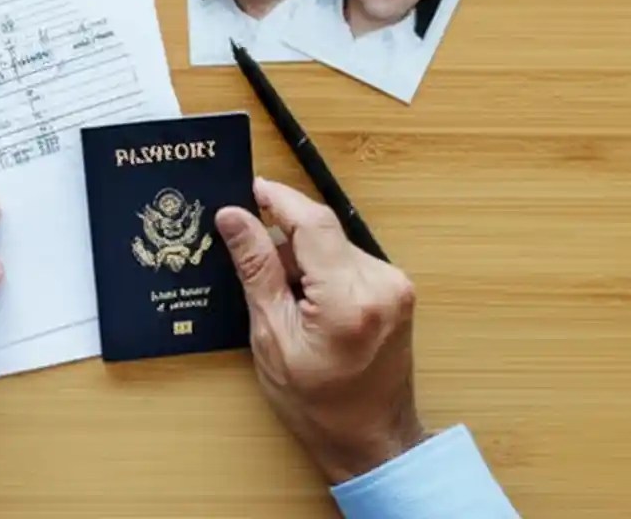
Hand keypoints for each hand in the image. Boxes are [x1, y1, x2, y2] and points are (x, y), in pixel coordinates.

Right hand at [215, 178, 424, 484]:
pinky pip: (348, 261)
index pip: (313, 222)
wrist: (372, 439)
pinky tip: (307, 305)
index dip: (277, 199)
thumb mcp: (272, 338)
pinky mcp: (396, 289)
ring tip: (283, 303)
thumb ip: (255, 271)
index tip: (246, 190)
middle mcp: (382, 283)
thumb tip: (234, 218)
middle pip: (321, 231)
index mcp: (349, 299)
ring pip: (333, 245)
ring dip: (301, 260)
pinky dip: (321, 272)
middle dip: (283, 241)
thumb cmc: (318, 403)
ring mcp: (395, 285)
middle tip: (252, 269)